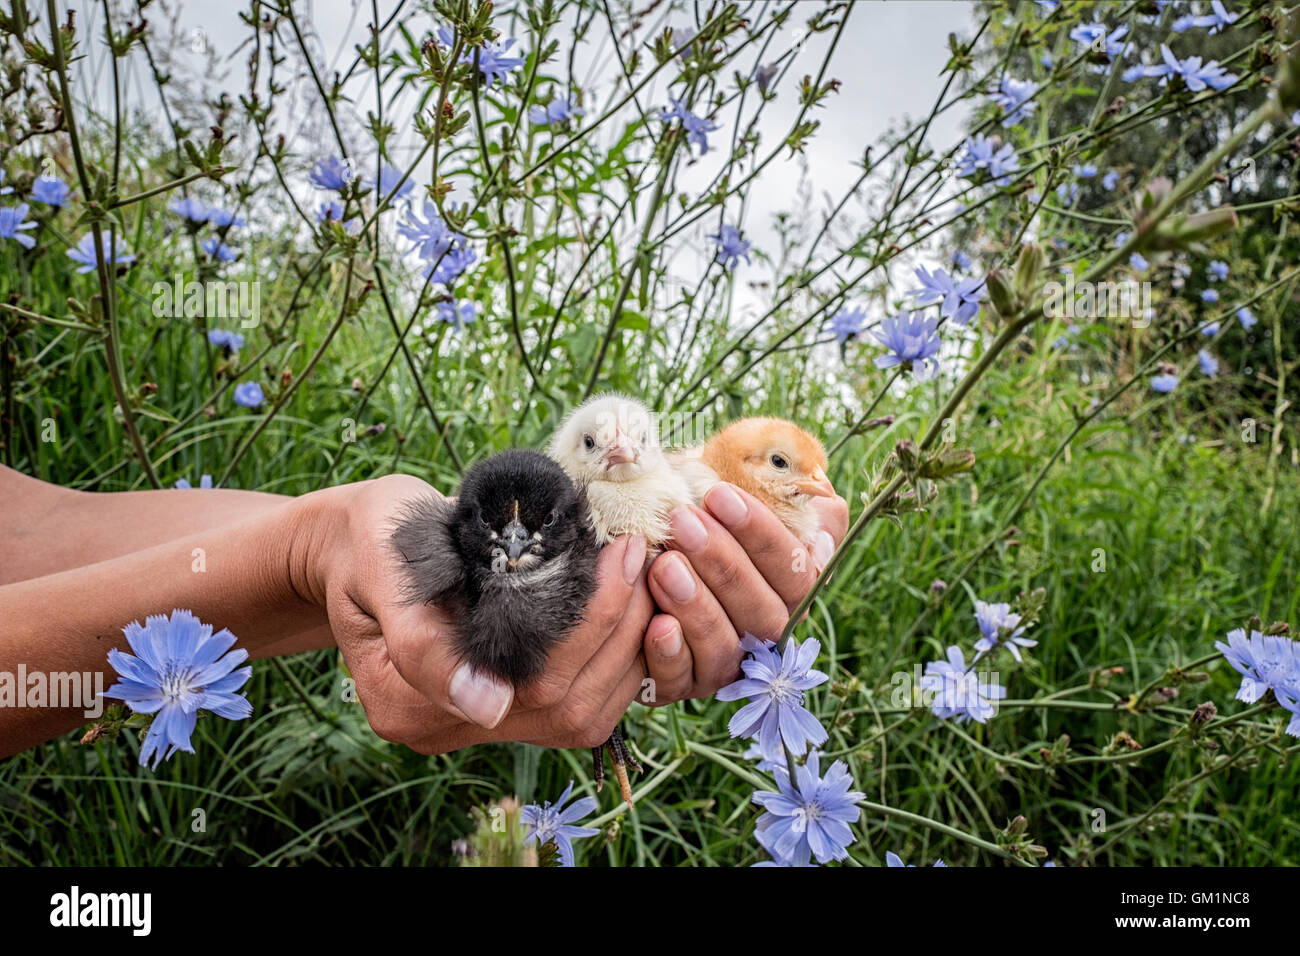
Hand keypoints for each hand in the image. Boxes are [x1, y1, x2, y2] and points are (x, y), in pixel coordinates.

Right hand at [298, 475, 654, 752]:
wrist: (356, 543)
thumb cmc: (371, 538)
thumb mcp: (384, 565)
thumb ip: (421, 640)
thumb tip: (487, 709)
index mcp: (405, 704)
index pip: (528, 686)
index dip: (591, 623)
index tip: (620, 553)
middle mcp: (444, 731)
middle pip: (565, 706)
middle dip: (619, 628)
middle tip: (639, 554)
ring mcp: (478, 726)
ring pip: (585, 714)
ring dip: (629, 645)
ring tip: (646, 573)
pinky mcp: (509, 707)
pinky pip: (582, 702)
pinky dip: (618, 655)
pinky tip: (631, 601)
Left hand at [641, 482, 849, 704]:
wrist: (645, 548)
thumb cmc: (702, 516)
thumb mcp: (745, 498)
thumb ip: (795, 503)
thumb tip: (821, 513)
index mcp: (789, 592)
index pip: (794, 570)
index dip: (760, 534)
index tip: (719, 495)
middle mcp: (763, 635)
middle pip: (760, 612)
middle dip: (723, 565)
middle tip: (684, 522)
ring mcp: (723, 665)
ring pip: (723, 648)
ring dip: (696, 606)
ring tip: (664, 565)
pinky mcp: (679, 683)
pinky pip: (680, 679)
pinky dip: (670, 654)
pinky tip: (657, 625)